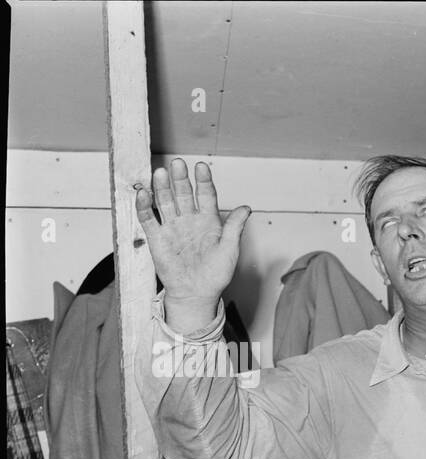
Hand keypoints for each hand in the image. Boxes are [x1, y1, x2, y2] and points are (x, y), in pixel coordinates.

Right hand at [135, 158, 249, 315]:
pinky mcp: (157, 238)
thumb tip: (247, 208)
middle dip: (180, 179)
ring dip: (162, 188)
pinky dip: (144, 206)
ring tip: (161, 173)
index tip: (201, 166)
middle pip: (183, 194)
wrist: (197, 294)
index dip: (203, 181)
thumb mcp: (229, 250)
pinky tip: (144, 194)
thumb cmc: (216, 274)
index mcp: (208, 221)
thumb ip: (234, 227)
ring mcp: (172, 227)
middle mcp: (189, 220)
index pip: (205, 195)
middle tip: (178, 164)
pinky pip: (148, 219)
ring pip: (165, 202)